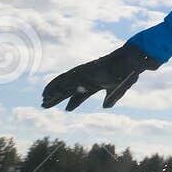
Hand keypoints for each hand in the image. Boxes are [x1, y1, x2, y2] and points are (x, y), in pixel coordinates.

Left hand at [41, 42, 159, 110]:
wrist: (129, 62)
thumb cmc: (127, 74)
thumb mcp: (118, 90)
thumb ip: (111, 98)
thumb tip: (105, 107)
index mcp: (96, 82)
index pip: (82, 93)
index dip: (74, 102)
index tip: (66, 109)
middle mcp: (87, 78)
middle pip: (68, 89)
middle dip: (57, 97)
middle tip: (45, 105)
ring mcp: (83, 75)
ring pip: (63, 84)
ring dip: (52, 92)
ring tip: (43, 101)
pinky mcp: (81, 72)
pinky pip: (64, 80)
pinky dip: (54, 86)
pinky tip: (46, 93)